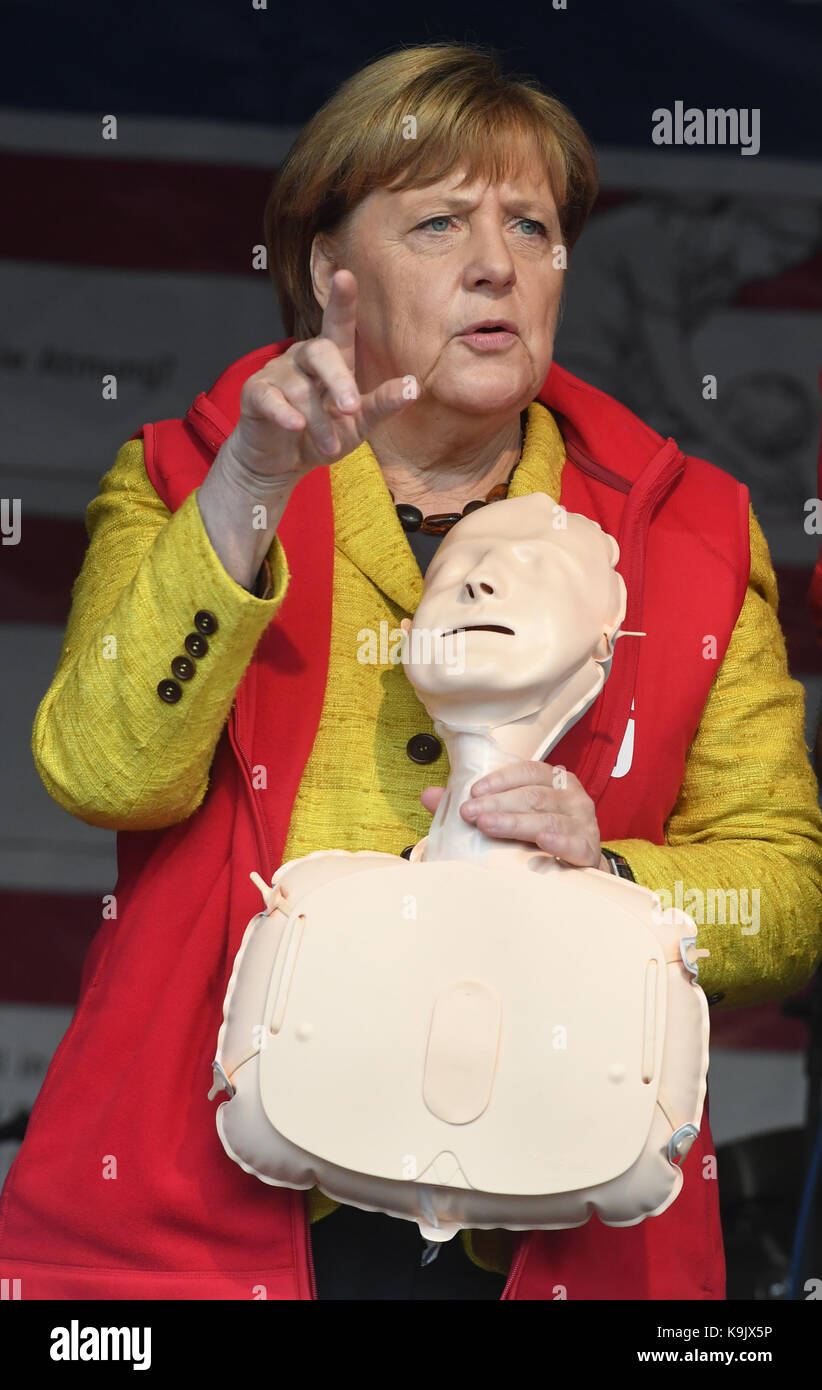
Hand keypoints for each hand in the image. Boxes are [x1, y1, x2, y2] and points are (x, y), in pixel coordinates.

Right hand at [223, 268, 416, 487]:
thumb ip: (383, 404)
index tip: (345, 275)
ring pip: (300, 388)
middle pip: (321, 352)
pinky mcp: (255, 392)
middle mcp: (304, 357)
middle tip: (350, 410)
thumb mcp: (359, 423)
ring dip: (318, 422)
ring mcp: (277, 372)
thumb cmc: (324, 435)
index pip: (338, 324)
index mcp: (333, 358)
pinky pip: (270, 397)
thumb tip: (413, 386)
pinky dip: (284, 413)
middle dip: (338, 381)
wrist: (282, 463)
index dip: (341, 300)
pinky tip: (295, 427)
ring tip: (330, 447)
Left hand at [420, 761, 608, 870]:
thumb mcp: (509, 817)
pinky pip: (573, 843)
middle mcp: (571, 797)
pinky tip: (542, 844)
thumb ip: (473, 806)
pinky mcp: (588, 849)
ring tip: (488, 826)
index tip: (473, 792)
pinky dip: (558, 842)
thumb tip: (428, 795)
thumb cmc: (538, 838)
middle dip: (497, 804)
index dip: (499, 780)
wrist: (578, 871)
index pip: (526, 771)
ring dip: (515, 822)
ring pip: (547, 819)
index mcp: (552, 781)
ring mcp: (583, 822)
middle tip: (469, 813)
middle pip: (532, 796)